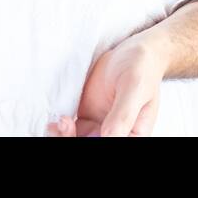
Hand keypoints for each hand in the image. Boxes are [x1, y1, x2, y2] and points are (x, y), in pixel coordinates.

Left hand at [46, 32, 170, 136]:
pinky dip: (60, 130)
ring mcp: (99, 127)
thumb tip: (109, 138)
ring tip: (61, 121)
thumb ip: (123, 114)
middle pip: (90, 145)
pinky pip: (70, 131)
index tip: (90, 131)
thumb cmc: (141, 68)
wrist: (131, 52)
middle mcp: (116, 134)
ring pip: (77, 140)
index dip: (96, 142)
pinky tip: (57, 122)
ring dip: (64, 136)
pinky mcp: (86, 118)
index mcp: (133, 134)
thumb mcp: (135, 88)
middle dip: (74, 140)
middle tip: (66, 124)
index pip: (113, 144)